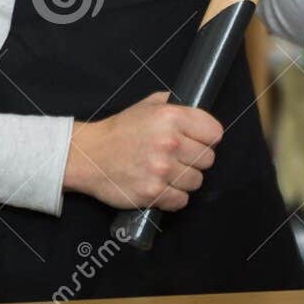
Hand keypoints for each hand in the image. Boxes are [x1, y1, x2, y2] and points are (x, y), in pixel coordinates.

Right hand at [63, 91, 221, 210]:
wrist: (89, 156)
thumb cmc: (119, 131)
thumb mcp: (146, 106)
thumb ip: (172, 103)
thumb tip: (192, 102)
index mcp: (171, 116)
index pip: (214, 133)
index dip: (208, 139)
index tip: (198, 142)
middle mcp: (170, 142)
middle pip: (208, 159)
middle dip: (195, 161)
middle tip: (178, 159)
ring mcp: (162, 169)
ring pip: (196, 181)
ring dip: (184, 180)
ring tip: (166, 173)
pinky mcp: (153, 192)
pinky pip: (181, 200)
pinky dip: (173, 198)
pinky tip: (160, 187)